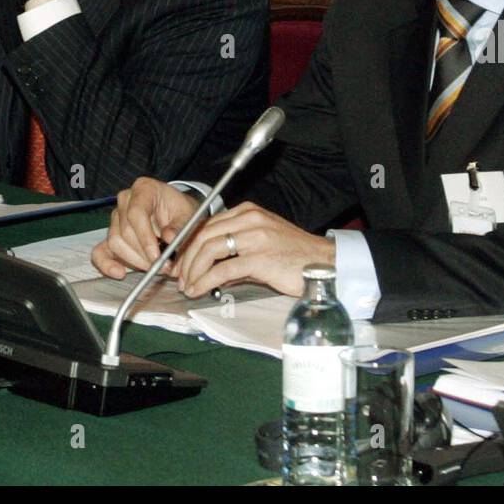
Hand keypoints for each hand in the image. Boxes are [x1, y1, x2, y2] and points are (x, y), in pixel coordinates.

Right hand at [92, 176, 199, 278]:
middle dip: (143, 254)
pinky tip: (120, 273)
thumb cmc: (182, 212)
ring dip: (134, 260)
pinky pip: (100, 251)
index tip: (157, 256)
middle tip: (161, 266)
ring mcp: (116, 218)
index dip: (145, 237)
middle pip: (125, 231)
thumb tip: (169, 238)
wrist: (178, 216)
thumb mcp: (189, 216)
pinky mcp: (110, 236)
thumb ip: (181, 226)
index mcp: (144, 189)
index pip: (136, 213)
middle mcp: (126, 201)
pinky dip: (107, 264)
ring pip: (115, 243)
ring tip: (155, 267)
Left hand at [174, 202, 333, 297]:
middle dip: (187, 259)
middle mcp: (250, 220)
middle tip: (181, 277)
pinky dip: (204, 281)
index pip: (207, 224)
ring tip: (189, 286)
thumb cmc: (295, 255)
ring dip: (193, 271)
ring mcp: (255, 238)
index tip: (183, 262)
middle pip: (203, 235)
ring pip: (208, 250)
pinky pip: (222, 270)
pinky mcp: (259, 258)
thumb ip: (236, 252)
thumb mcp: (263, 242)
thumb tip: (213, 271)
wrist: (323, 263)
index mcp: (249, 212)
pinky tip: (199, 290)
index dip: (189, 245)